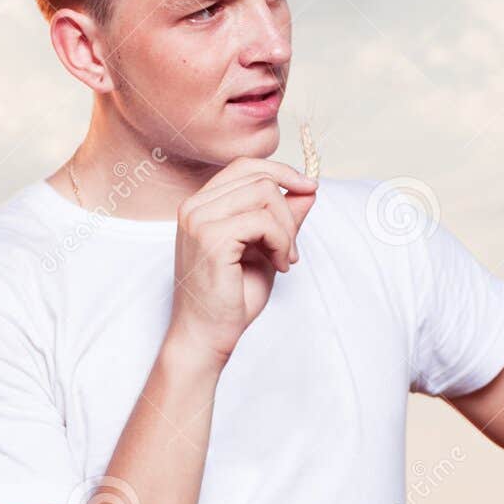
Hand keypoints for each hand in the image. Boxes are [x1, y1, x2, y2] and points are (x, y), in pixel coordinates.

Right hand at [166, 157, 318, 368]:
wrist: (206, 337)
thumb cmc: (230, 300)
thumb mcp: (264, 250)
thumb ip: (282, 218)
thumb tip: (308, 189)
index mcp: (201, 206)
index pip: (244, 166)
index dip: (281, 171)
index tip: (309, 189)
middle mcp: (194, 207)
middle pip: (259, 177)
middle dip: (289, 210)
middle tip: (292, 248)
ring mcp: (199, 220)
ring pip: (265, 194)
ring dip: (287, 229)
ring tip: (285, 259)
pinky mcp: (211, 239)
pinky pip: (263, 221)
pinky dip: (282, 242)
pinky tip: (280, 266)